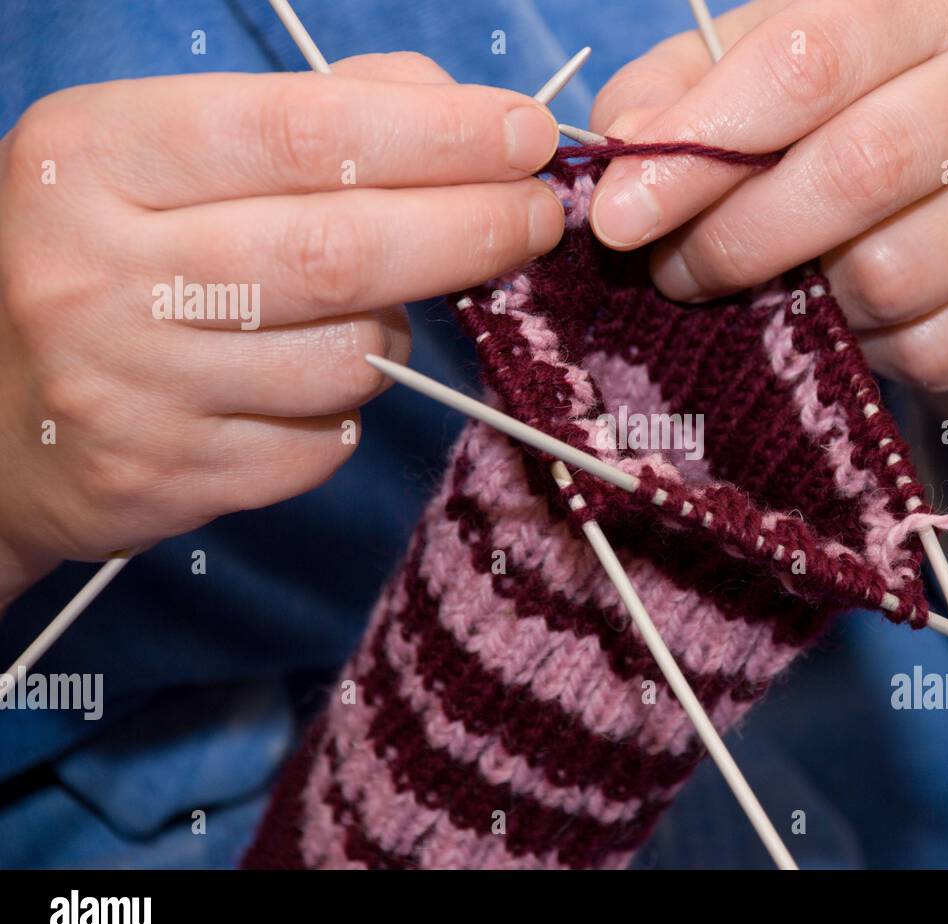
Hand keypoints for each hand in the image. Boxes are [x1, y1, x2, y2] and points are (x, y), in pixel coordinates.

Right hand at [0, 52, 564, 602]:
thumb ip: (309, 119)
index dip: (438, 136)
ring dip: (395, 335)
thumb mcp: (165, 155)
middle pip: (341, 252)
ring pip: (346, 363)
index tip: (525, 135)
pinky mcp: (165, 479)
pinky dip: (346, 415)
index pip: (305, 135)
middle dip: (470, 230)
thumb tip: (450, 108)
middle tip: (538, 217)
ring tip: (373, 312)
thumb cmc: (108, 257)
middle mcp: (101, 272)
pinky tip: (306, 389)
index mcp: (98, 156)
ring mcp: (131, 388)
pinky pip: (320, 447)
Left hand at [588, 0, 947, 390]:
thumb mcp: (755, 67)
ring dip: (802, 301)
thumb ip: (675, 95)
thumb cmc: (846, 106)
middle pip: (857, 172)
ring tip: (771, 286)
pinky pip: (934, 347)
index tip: (619, 217)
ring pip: (893, 275)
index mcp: (918, 6)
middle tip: (676, 272)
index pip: (804, 65)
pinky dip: (868, 350)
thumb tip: (624, 153)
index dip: (700, 148)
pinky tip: (846, 316)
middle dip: (737, 240)